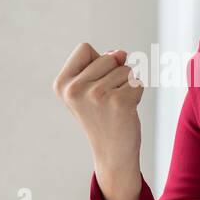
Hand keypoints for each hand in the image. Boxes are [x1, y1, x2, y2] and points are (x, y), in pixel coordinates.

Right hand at [54, 43, 143, 178]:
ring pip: (125, 70)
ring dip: (127, 86)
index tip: (95, 85)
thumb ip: (101, 64)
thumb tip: (121, 53)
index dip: (98, 62)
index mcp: (62, 83)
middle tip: (108, 100)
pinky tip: (126, 110)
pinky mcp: (118, 102)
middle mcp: (75, 89)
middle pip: (108, 57)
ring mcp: (96, 95)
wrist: (112, 151)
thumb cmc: (103, 116)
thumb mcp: (90, 88)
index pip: (85, 48)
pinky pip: (137, 83)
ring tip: (116, 105)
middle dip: (115, 74)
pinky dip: (137, 94)